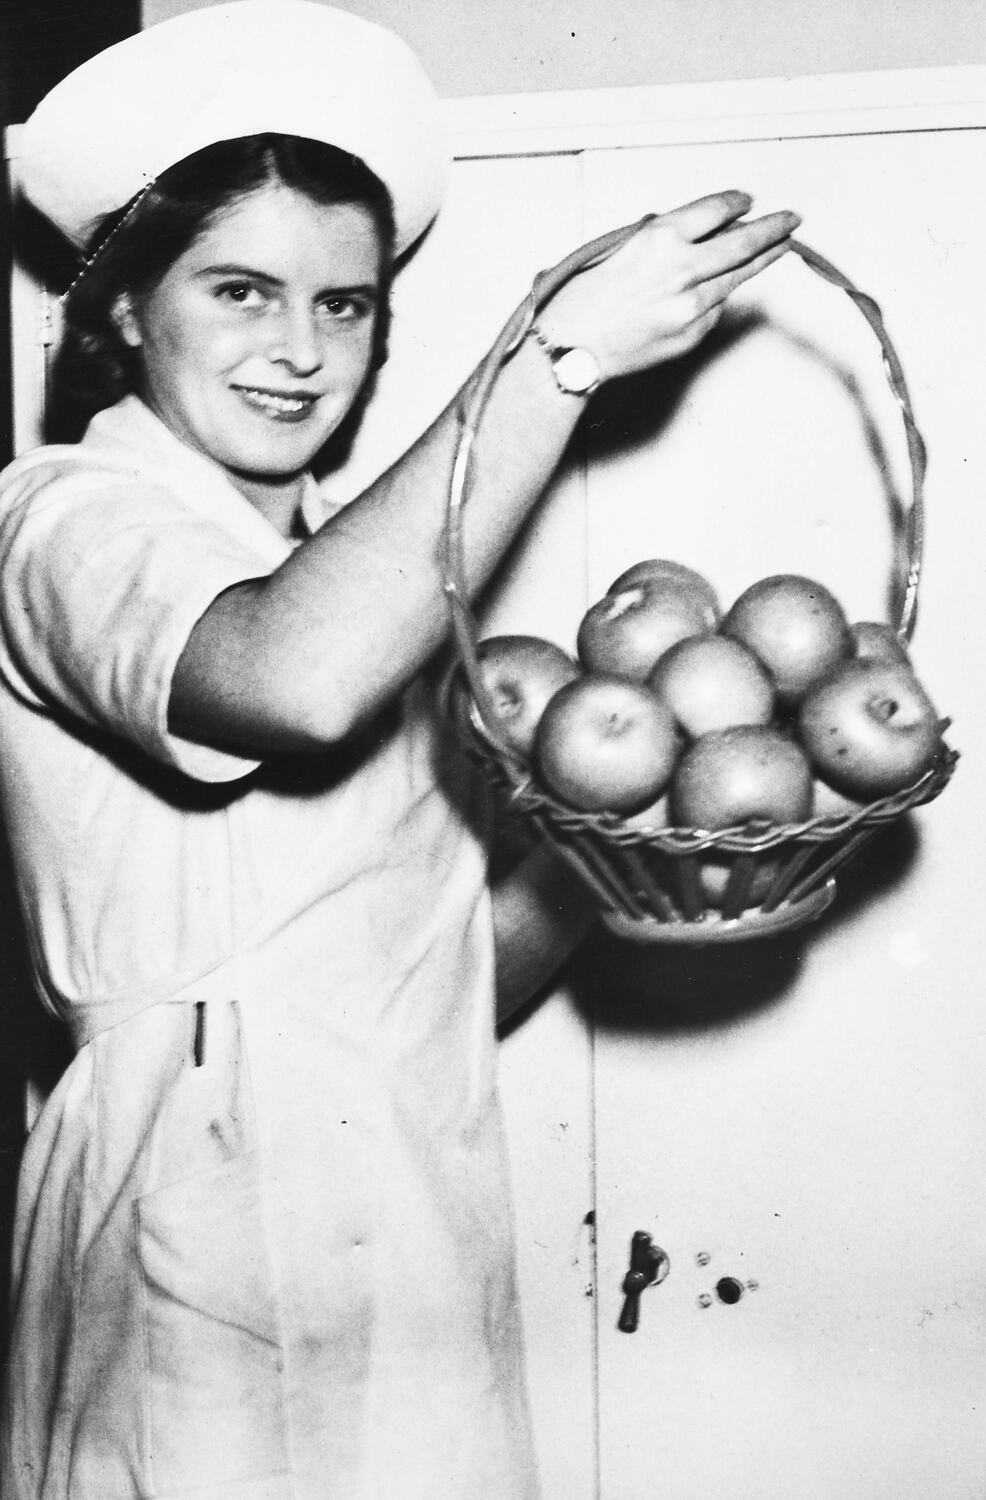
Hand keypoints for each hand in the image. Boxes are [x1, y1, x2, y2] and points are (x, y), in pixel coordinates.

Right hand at [537, 191, 800, 379]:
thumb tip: (699, 232)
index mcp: (662, 238)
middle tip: (792, 220)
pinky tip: (708, 295)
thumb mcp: (618, 248)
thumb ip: (662, 238)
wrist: (572, 349)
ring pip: (739, 277)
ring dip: (761, 260)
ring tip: (779, 249)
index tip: (748, 201)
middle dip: (774, 227)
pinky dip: (716, 298)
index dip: (738, 202)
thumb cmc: (583, 299)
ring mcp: (693, 305)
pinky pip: (714, 309)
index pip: (717, 209)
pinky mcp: (693, 333)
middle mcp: (684, 268)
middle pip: (745, 241)